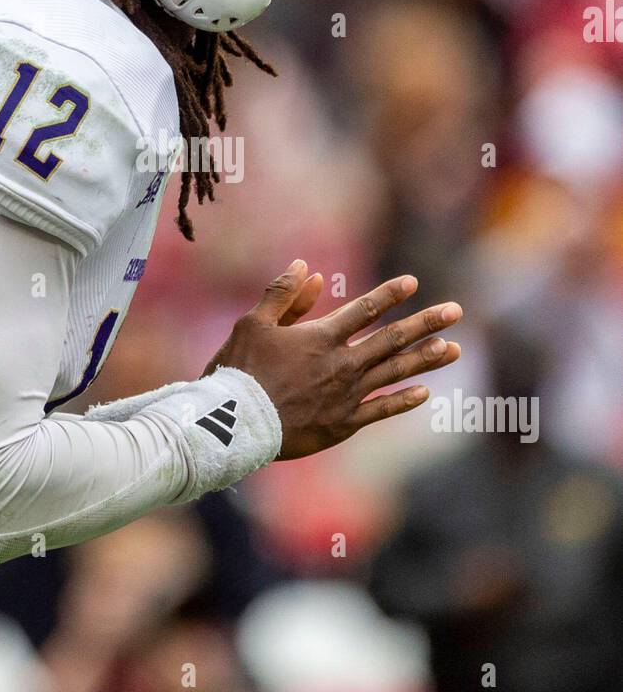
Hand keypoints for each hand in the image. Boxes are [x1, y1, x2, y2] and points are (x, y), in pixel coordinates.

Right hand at [202, 260, 461, 460]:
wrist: (235, 424)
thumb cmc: (240, 370)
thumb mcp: (254, 323)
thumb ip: (283, 294)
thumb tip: (305, 267)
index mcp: (322, 337)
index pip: (365, 309)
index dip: (390, 294)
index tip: (413, 283)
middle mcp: (342, 364)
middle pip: (392, 339)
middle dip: (427, 323)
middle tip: (456, 311)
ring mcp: (346, 396)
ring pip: (395, 373)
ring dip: (426, 358)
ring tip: (454, 348)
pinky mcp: (342, 424)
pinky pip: (381, 410)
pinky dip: (403, 400)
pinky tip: (425, 392)